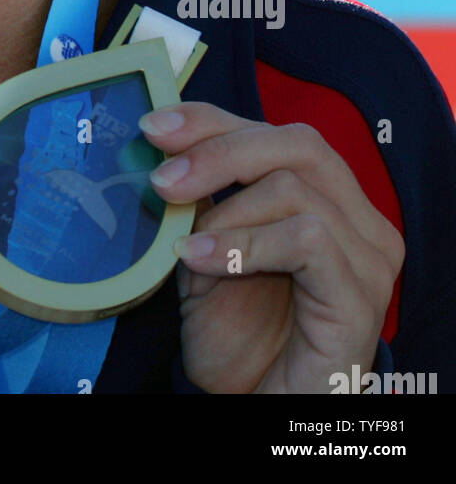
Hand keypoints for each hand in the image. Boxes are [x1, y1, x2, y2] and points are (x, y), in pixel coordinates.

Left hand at [137, 101, 404, 393]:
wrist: (255, 401)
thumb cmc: (237, 331)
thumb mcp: (208, 247)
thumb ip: (200, 197)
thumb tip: (161, 146)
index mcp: (329, 196)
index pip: (276, 132)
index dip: (214, 120)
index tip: (155, 127)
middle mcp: (360, 218)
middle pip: (298, 144)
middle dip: (219, 150)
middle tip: (163, 179)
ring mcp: (368, 256)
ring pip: (297, 187)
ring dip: (226, 210)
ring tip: (187, 246)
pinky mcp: (361, 295)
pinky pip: (307, 238)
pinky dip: (245, 243)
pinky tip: (203, 260)